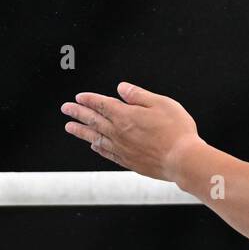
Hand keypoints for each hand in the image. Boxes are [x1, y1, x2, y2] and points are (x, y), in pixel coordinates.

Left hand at [62, 82, 201, 182]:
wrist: (182, 160)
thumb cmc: (176, 130)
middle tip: (65, 109)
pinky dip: (97, 147)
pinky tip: (93, 145)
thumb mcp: (161, 103)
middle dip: (78, 113)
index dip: (90, 100)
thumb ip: (138, 95)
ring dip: (82, 131)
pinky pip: (106, 153)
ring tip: (70, 127)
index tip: (79, 97)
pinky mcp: (128, 162)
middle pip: (94, 121)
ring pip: (96, 138)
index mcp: (126, 116)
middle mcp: (120, 133)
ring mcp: (122, 149)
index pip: (102, 104)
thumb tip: (121, 88)